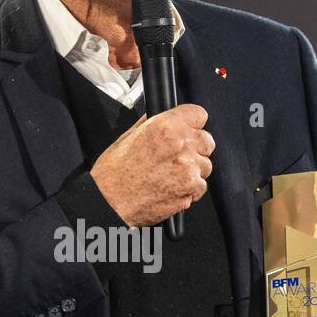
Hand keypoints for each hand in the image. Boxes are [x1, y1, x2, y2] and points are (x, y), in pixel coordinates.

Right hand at [90, 104, 214, 226]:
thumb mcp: (128, 136)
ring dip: (194, 169)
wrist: (109, 202)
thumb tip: (163, 117)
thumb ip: (152, 124)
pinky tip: (171, 187)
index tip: (189, 129)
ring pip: (205, 165)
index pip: (198, 114)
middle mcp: (181, 145)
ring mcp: (188, 168)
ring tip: (170, 175)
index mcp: (165, 126)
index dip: (192, 123)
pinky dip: (190, 189)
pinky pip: (201, 186)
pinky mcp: (191, 189)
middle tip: (177, 156)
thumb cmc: (113, 173)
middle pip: (207, 140)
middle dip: (195, 147)